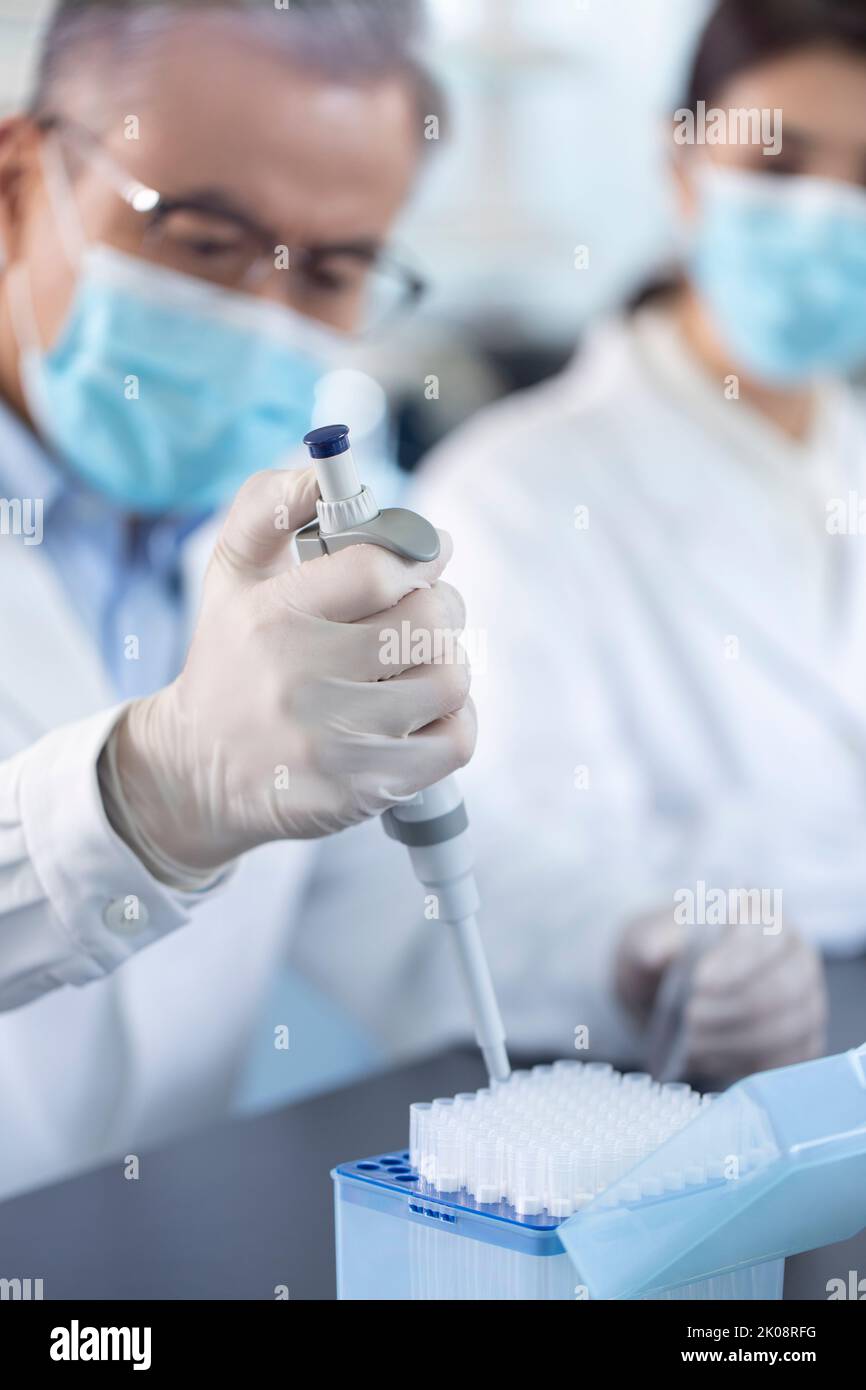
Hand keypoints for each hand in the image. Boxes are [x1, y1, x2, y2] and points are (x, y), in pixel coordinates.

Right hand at [109, 467, 475, 875]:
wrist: (197, 774)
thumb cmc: (231, 660)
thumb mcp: (230, 573)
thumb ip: (270, 505)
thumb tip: (322, 468)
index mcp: (272, 614)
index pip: (379, 567)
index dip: (420, 554)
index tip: (424, 559)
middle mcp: (300, 676)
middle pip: (429, 619)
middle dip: (440, 608)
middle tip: (422, 614)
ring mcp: (334, 739)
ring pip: (451, 678)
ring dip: (448, 665)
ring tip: (418, 666)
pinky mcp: (363, 789)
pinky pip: (456, 741)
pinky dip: (455, 721)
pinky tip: (422, 714)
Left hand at [615, 912, 826, 1082]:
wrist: (668, 989)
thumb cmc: (664, 956)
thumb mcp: (644, 940)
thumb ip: (649, 942)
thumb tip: (654, 952)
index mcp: (762, 913)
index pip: (765, 934)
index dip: (735, 962)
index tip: (698, 982)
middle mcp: (795, 954)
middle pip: (782, 988)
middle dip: (732, 1010)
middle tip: (689, 1018)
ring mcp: (805, 999)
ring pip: (787, 1029)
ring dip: (736, 1041)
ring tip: (692, 1042)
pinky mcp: (802, 1040)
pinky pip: (789, 1060)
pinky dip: (749, 1064)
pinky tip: (710, 1057)